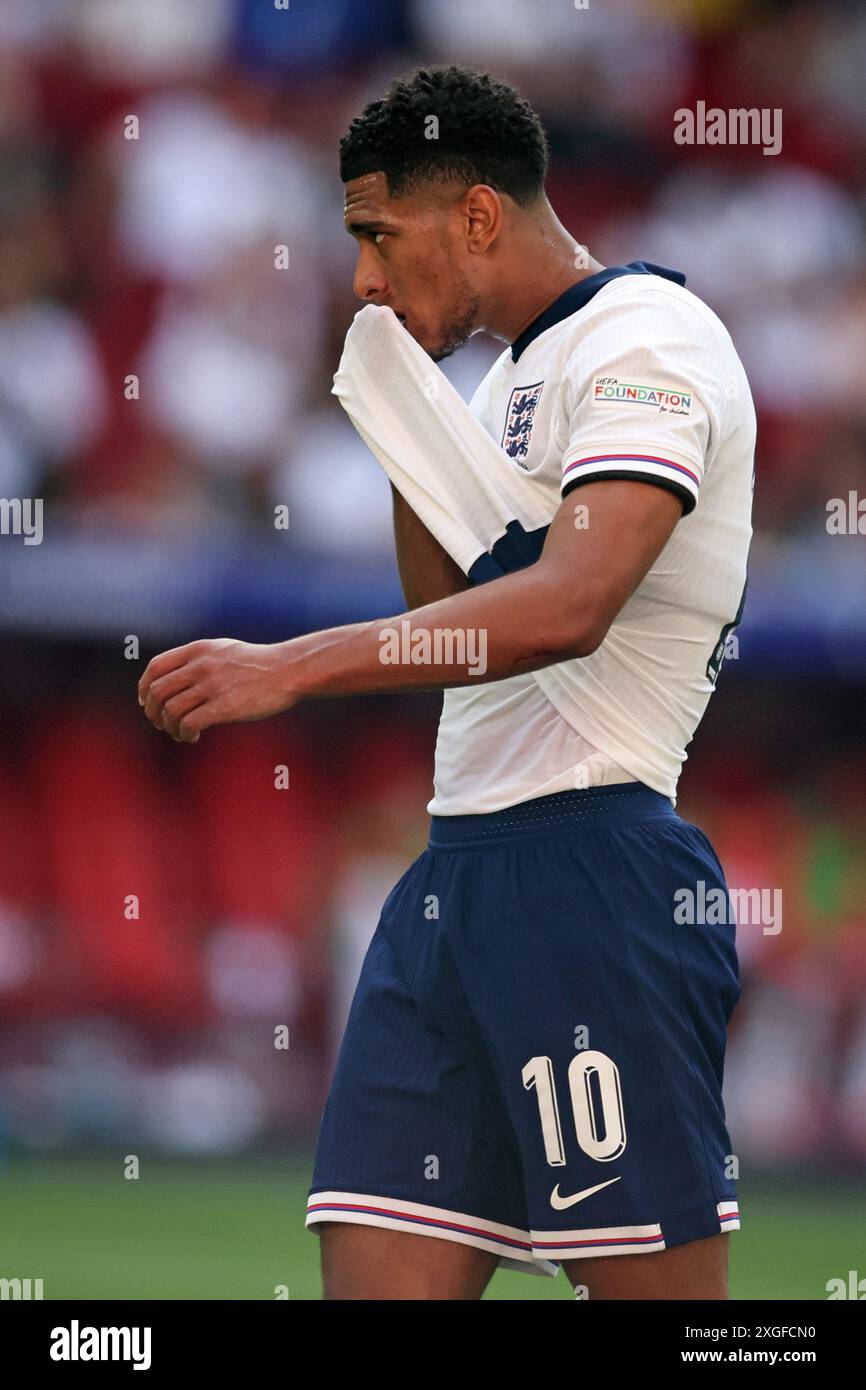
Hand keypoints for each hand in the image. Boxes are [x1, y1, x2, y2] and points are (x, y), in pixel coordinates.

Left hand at [138, 638, 298, 742]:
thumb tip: (175, 678)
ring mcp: (212, 685)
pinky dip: (184, 734)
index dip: (145, 688)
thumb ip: (199, 660)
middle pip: (158, 691)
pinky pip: (189, 723)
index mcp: (198, 650)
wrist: (289, 670)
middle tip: (162, 724)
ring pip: (170, 711)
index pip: (155, 668)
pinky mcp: (224, 706)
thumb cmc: (259, 664)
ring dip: (170, 727)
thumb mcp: (224, 650)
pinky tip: (193, 737)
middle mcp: (201, 665)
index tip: (148, 703)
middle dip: (153, 712)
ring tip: (182, 734)